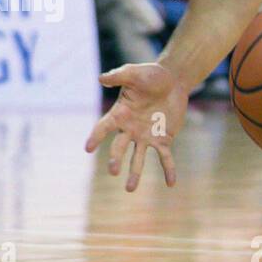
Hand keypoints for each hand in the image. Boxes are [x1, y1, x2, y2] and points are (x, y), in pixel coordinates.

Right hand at [84, 61, 188, 191]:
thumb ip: (119, 76)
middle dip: (116, 159)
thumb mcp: (135, 73)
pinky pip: (165, 158)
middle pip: (119, 147)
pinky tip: (171, 183)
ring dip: (134, 173)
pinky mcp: (163, 140)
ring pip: (138, 158)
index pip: (104, 127)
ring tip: (130, 189)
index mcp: (120, 114)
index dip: (96, 137)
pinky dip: (168, 170)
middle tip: (113, 170)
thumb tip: (101, 78)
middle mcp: (130, 129)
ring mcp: (146, 137)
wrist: (173, 81)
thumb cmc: (151, 75)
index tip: (88, 148)